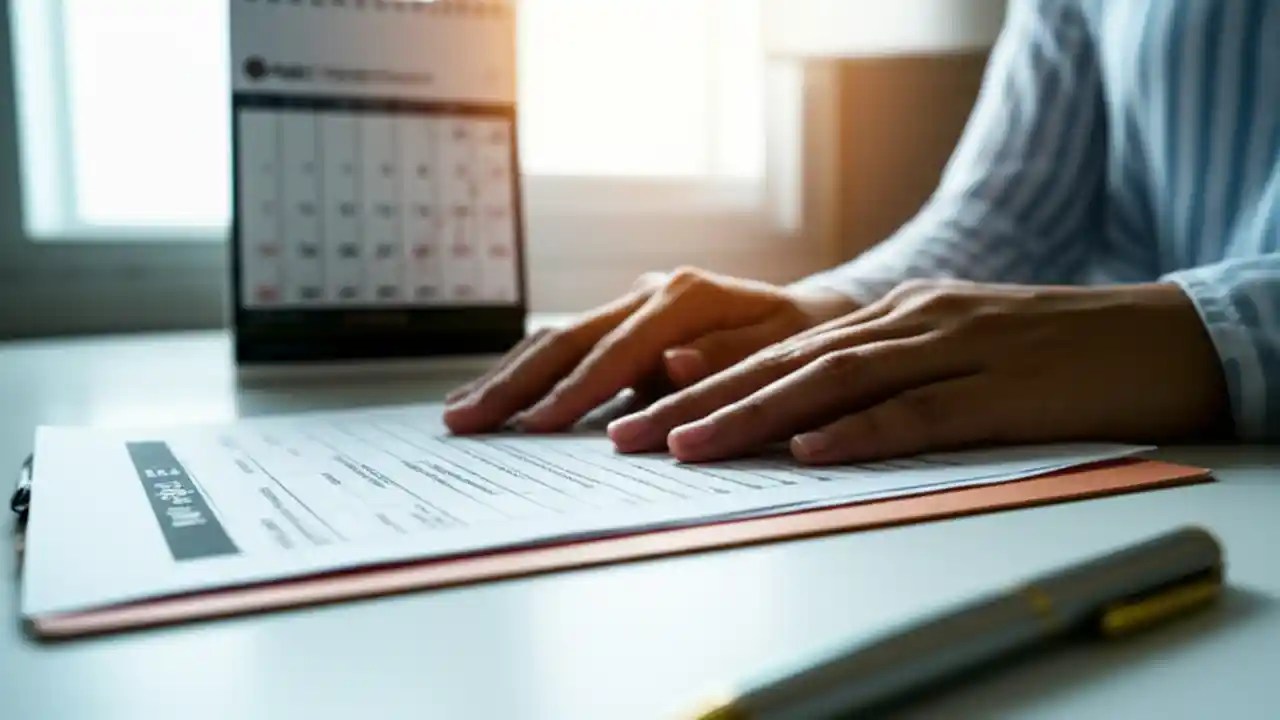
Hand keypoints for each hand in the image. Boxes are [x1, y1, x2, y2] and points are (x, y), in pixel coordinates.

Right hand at [443, 268, 859, 433]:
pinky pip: (567, 349)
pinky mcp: (624, 324)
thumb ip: (729, 357)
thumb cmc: (805, 342)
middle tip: (464, 420)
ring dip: (508, 378)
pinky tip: (494, 397)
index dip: (574, 390)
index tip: (534, 426)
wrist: (813, 318)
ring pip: (557, 339)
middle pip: (569, 339)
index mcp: (687, 297)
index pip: (617, 350)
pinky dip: (528, 375)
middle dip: (515, 384)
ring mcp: (633, 305)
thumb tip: (669, 364)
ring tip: (460, 413)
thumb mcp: (788, 349)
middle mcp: (651, 293)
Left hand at [606, 280, 1229, 462]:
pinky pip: (919, 412)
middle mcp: (908, 321)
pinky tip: (810, 454)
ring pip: (835, 382)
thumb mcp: (951, 349)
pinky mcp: (1000, 389)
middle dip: (700, 401)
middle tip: (629, 437)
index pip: (778, 351)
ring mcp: (953, 347)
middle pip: (785, 364)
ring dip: (755, 416)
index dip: (703, 381)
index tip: (638, 411)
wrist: (1159, 335)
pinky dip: (860, 433)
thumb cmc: (1048, 354)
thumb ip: (882, 371)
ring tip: (688, 447)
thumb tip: (802, 418)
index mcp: (891, 315)